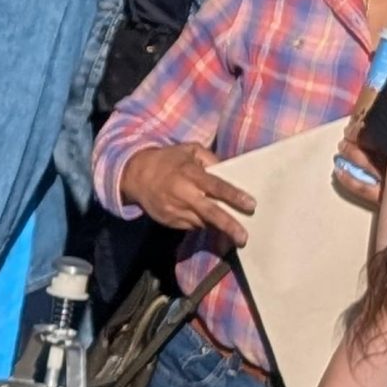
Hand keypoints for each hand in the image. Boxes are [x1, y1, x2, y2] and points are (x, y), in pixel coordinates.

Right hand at [118, 144, 257, 245]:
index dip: (233, 196)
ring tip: (235, 233)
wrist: (135, 176)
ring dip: (219, 227)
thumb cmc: (167, 160)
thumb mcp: (189, 149)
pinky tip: (210, 223)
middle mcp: (183, 194)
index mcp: (190, 174)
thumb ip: (210, 159)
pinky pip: (193, 225)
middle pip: (210, 212)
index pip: (215, 186)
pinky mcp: (170, 221)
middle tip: (243, 237)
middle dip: (228, 225)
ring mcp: (175, 210)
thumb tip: (230, 171)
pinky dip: (203, 224)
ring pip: (203, 223)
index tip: (251, 204)